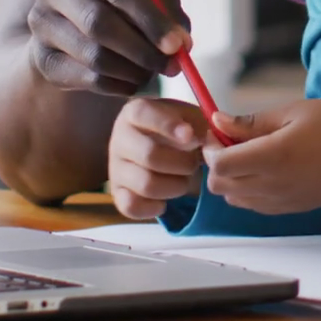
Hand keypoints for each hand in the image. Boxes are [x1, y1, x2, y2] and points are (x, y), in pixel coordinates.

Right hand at [26, 0, 191, 95]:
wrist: (73, 25)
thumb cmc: (121, 5)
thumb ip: (169, 12)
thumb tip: (182, 42)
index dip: (151, 19)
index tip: (177, 45)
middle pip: (100, 23)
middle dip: (142, 50)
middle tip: (170, 67)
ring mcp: (40, 20)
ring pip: (93, 56)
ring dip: (132, 70)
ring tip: (152, 73)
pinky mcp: (40, 56)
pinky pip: (86, 78)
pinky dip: (117, 85)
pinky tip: (131, 81)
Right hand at [106, 97, 214, 219]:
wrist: (157, 146)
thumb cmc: (176, 129)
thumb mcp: (189, 116)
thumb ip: (199, 123)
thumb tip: (205, 139)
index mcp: (135, 112)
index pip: (143, 114)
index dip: (167, 124)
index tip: (190, 136)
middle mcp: (119, 139)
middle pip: (149, 155)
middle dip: (182, 163)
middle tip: (195, 163)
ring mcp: (115, 167)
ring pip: (146, 184)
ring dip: (175, 186)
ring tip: (183, 179)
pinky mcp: (117, 193)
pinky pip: (131, 206)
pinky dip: (153, 207)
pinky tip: (164, 201)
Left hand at [202, 100, 320, 215]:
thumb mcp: (292, 111)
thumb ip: (251, 122)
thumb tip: (217, 122)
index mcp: (273, 156)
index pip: (218, 166)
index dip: (210, 149)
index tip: (219, 133)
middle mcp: (274, 185)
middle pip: (220, 187)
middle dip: (217, 164)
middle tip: (232, 143)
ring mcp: (283, 202)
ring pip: (234, 199)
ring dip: (232, 178)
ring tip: (251, 155)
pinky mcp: (292, 209)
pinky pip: (255, 206)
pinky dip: (249, 190)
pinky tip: (267, 169)